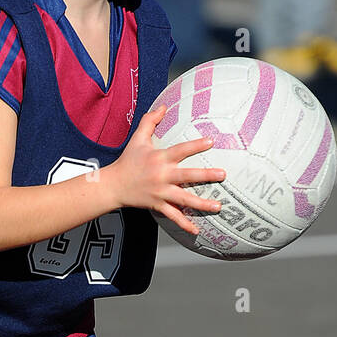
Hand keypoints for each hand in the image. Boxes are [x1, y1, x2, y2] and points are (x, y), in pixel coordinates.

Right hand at [109, 105, 226, 234]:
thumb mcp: (138, 139)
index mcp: (159, 158)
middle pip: (187, 176)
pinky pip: (173, 216)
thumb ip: (150, 121)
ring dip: (202, 204)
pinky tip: (197, 230)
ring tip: (218, 206)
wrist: (113, 185)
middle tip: (223, 174)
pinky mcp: (157, 205)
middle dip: (206, 175)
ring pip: (184, 199)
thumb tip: (164, 106)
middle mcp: (161, 176)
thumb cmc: (127, 161)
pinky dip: (184, 224)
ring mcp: (160, 192)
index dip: (196, 145)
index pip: (180, 150)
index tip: (211, 142)